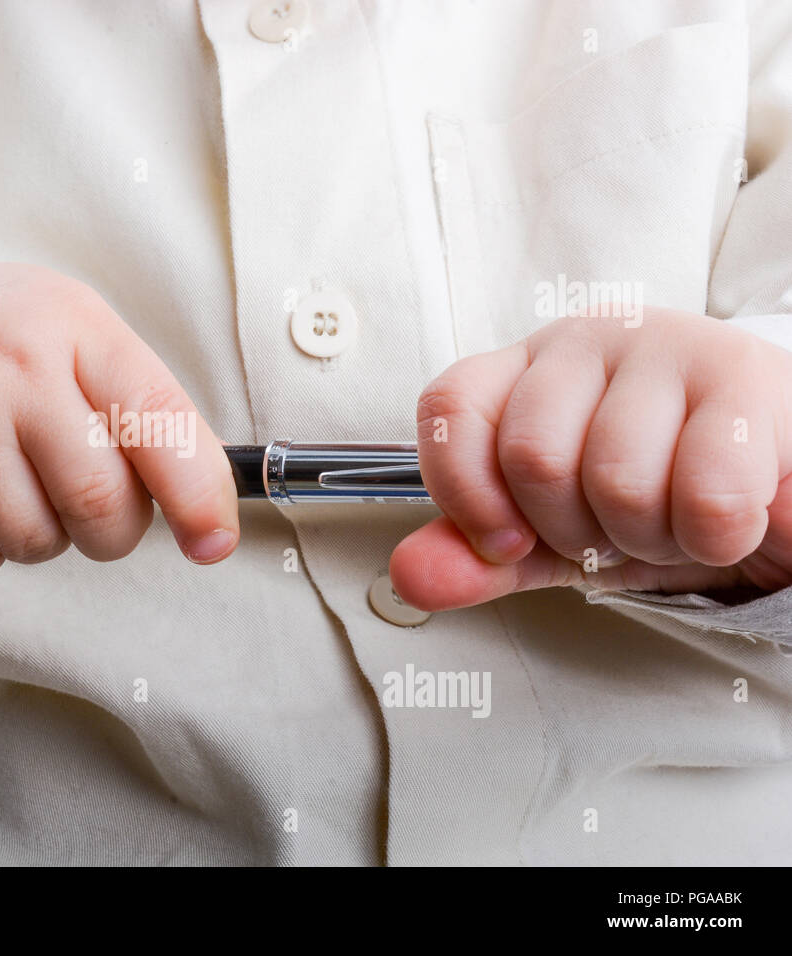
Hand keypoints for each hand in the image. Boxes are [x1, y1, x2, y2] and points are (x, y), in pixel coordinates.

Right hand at [0, 261, 237, 572]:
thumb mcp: (76, 335)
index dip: (198, 494)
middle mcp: (11, 373)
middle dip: (113, 530)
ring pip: (39, 542)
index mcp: (72, 327)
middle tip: (92, 504)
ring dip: (46, 536)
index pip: (157, 419)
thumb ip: (145, 408)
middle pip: (100, 503)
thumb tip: (210, 507)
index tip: (213, 541)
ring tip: (17, 480)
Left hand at [390, 309, 791, 609]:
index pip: (450, 410)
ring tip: (673, 516)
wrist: (771, 487)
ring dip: (651, 535)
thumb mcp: (552, 538)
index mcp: (522, 371)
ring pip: (617, 478)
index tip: (506, 540)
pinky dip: (713, 537)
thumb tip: (412, 575)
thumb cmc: (655, 497)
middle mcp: (585, 341)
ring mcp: (666, 345)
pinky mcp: (745, 374)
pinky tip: (726, 517)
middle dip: (578, 529)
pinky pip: (706, 492)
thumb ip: (478, 558)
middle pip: (532, 456)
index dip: (467, 493)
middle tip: (618, 526)